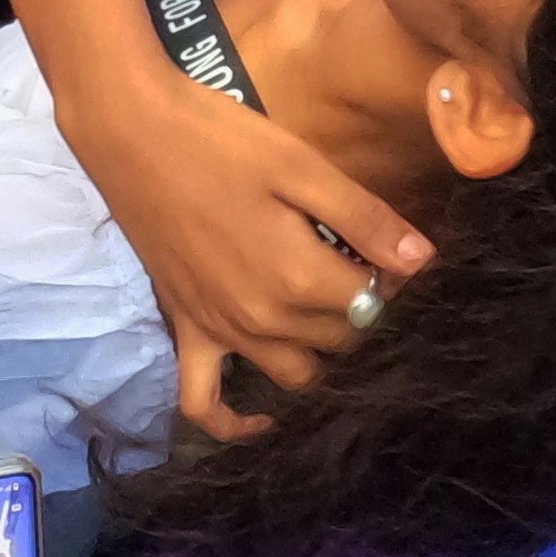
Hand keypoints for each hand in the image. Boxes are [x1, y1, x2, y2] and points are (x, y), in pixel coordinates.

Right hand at [76, 63, 429, 440]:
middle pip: (341, 338)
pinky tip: (262, 418)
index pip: (373, 301)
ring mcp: (221, 331)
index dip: (387, 272)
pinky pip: (204, 403)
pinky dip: (234, 423)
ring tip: (320, 304)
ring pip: (295, 373)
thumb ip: (364, 219)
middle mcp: (263, 319)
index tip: (379, 241)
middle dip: (357, 305)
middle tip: (349, 257)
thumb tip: (423, 260)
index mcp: (298, 277)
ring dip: (318, 349)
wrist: (132, 132)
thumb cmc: (220, 140)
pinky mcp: (186, 330)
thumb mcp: (302, 165)